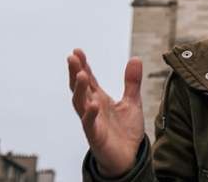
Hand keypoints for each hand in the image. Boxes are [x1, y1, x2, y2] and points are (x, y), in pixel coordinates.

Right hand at [67, 49, 145, 177]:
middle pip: (80, 88)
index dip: (83, 65)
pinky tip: (94, 104)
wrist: (128, 157)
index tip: (77, 51)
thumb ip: (132, 82)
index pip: (89, 79)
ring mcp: (92, 122)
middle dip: (75, 73)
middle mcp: (92, 108)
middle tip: (72, 57)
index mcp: (99, 99)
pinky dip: (90, 114)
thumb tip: (135, 58)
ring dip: (79, 90)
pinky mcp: (95, 136)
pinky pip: (89, 125)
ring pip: (80, 104)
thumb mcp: (132, 102)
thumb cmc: (125, 131)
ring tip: (81, 75)